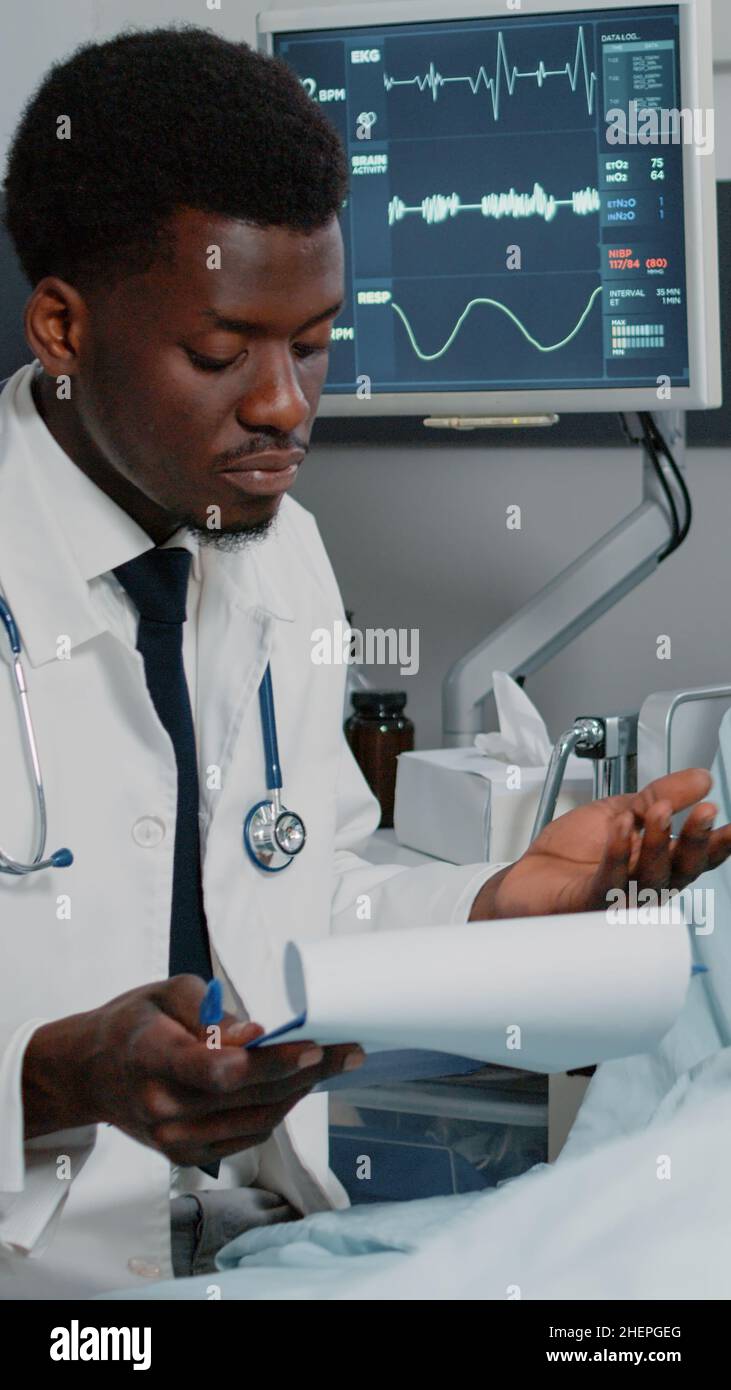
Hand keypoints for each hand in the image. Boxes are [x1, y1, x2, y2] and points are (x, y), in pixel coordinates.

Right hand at [22, 975, 363, 1166]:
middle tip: (348, 1050)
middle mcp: (164, 1108)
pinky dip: (277, 1110)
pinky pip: (248, 1135)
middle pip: (250, 1097)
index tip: (313, 1047)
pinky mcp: (187, 1156)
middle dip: (308, 1072)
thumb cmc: (133, 1025)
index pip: (219, 1070)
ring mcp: (175, 1140)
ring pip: (258, 1120)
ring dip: (299, 1092)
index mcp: (154, 1059)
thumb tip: (256, 1034)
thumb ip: (210, 1011)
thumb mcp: (165, 993)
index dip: (271, 1063)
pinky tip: (294, 1085)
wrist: (92, 1073)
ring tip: (329, 1063)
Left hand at [470, 767, 730, 919]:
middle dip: (697, 842)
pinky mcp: (588, 904)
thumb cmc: (570, 853)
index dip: (717, 844)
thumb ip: (661, 795)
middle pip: (680, 870)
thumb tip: (702, 777)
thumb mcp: (621, 810)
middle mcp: (643, 885)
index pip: (695, 857)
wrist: (526, 876)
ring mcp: (617, 898)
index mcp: (655, 863)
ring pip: (650, 877)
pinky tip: (622, 827)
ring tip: (659, 810)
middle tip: (706, 812)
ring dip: (659, 842)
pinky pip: (609, 882)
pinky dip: (617, 853)